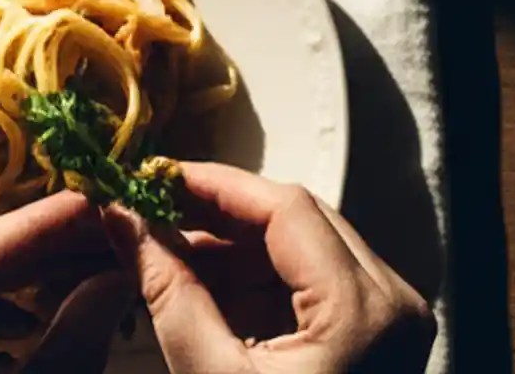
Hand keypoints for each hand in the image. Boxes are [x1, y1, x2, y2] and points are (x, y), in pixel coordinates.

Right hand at [102, 162, 434, 372]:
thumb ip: (166, 286)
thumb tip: (120, 216)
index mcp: (364, 309)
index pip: (285, 207)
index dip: (211, 184)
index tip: (150, 178)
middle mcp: (394, 301)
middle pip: (296, 219)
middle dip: (217, 212)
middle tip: (149, 209)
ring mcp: (390, 319)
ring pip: (301, 245)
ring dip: (232, 245)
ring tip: (165, 251)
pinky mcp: (374, 336)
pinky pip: (310, 281)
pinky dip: (255, 277)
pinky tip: (203, 284)